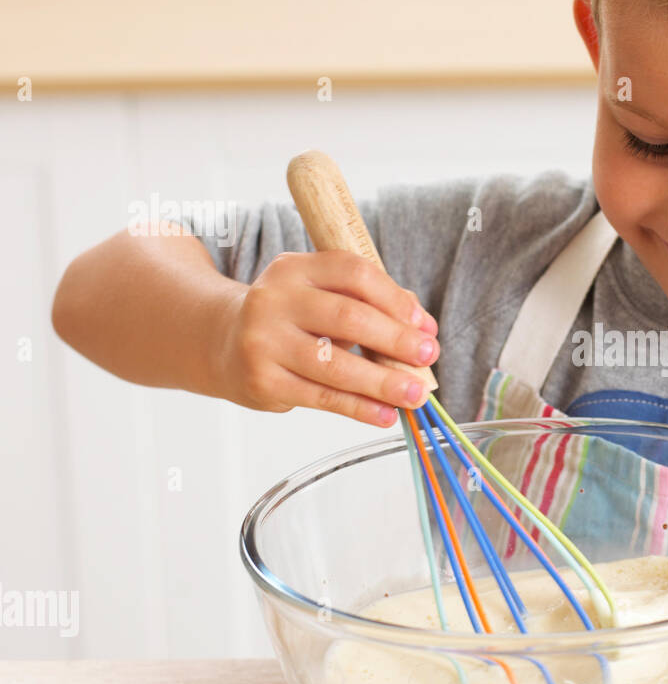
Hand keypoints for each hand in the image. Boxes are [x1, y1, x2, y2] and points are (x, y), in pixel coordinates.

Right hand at [216, 250, 439, 426]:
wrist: (223, 344)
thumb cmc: (291, 319)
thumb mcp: (319, 295)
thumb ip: (368, 303)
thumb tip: (421, 327)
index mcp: (295, 268)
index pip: (354, 273)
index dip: (395, 299)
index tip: (424, 325)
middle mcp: (275, 300)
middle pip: (348, 317)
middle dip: (396, 339)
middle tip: (428, 356)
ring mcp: (264, 342)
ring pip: (335, 365)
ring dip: (383, 382)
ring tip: (415, 394)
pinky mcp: (263, 381)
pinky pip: (322, 398)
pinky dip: (359, 408)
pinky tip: (385, 414)